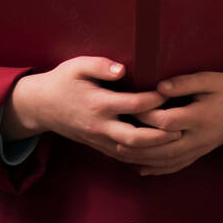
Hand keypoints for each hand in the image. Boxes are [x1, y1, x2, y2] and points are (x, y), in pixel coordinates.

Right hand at [2, 57, 183, 163]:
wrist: (41, 106)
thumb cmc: (63, 80)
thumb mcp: (78, 66)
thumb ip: (101, 65)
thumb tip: (123, 69)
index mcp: (98, 103)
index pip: (133, 104)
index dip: (154, 99)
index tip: (169, 92)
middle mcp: (100, 125)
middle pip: (135, 137)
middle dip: (160, 135)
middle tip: (181, 127)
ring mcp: (99, 139)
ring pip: (130, 151)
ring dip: (154, 150)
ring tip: (176, 142)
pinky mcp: (98, 146)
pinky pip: (122, 156)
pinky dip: (141, 157)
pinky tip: (157, 153)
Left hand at [120, 72, 222, 176]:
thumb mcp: (210, 79)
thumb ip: (184, 83)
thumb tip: (158, 87)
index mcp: (198, 116)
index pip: (165, 121)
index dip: (145, 115)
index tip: (129, 106)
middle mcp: (196, 137)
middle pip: (161, 147)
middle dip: (137, 143)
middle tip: (114, 135)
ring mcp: (198, 149)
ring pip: (166, 160)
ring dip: (142, 159)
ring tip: (121, 153)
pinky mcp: (199, 154)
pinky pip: (176, 166)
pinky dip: (157, 170)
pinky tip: (141, 169)